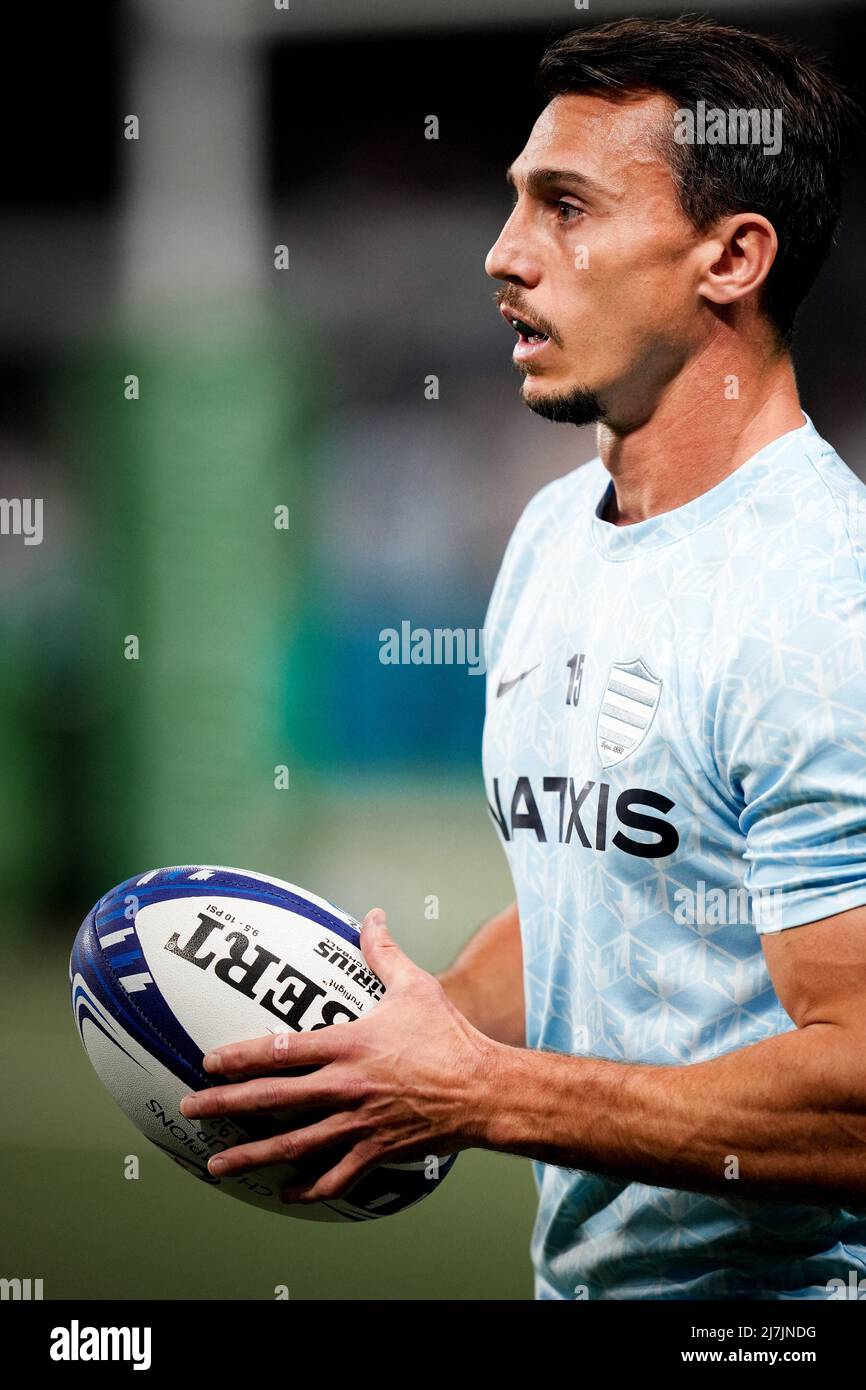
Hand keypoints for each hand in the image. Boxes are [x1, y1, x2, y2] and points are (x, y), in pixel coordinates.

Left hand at [178, 909, 499, 1202]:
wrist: (483, 1089)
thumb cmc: (449, 1036)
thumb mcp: (414, 986)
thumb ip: (384, 952)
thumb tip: (372, 915)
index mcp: (348, 1045)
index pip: (282, 1049)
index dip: (240, 1056)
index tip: (209, 1061)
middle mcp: (345, 1086)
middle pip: (273, 1099)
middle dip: (225, 1105)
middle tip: (190, 1108)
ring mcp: (358, 1123)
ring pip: (293, 1144)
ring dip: (250, 1155)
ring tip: (216, 1164)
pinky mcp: (375, 1151)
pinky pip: (334, 1176)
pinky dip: (307, 1188)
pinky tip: (285, 1193)